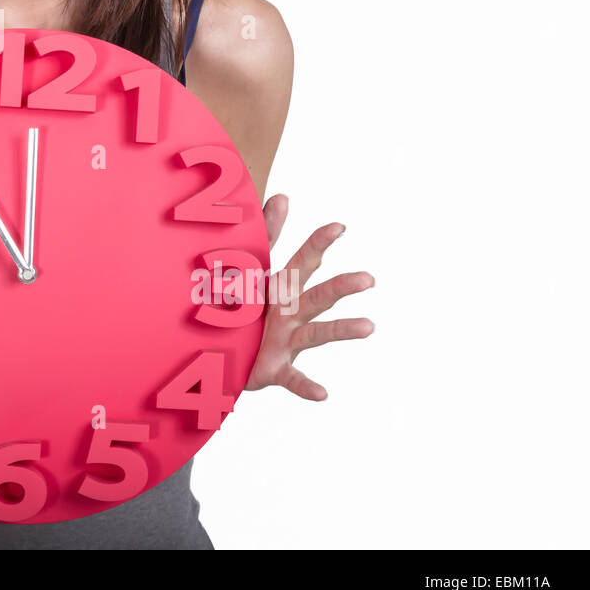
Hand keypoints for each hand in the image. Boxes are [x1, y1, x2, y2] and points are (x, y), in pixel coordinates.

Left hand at [244, 194, 374, 399]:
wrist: (220, 353)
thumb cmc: (243, 308)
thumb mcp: (251, 270)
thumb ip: (266, 235)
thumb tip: (283, 195)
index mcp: (281, 287)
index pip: (304, 260)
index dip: (319, 242)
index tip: (339, 226)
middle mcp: (290, 313)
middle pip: (318, 295)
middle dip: (342, 286)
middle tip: (369, 278)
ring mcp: (285, 341)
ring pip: (316, 333)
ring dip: (342, 330)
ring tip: (369, 326)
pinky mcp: (274, 369)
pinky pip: (293, 378)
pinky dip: (307, 386)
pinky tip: (323, 393)